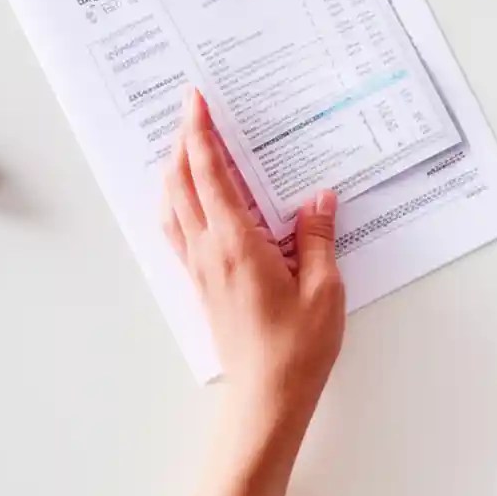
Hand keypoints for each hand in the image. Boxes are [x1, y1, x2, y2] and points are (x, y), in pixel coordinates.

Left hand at [161, 89, 345, 414]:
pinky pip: (179, 229)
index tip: (196, 100)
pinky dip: (179, 199)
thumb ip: (318, 237)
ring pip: (173, 205)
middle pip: (180, 182)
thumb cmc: (297, 347)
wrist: (267, 395)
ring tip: (188, 145)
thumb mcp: (323, 287)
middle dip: (183, 140)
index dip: (201, 133)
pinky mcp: (204, 284)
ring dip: (176, 169)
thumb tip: (318, 199)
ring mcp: (201, 268)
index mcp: (236, 244)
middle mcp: (208, 251)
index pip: (209, 174)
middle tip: (192, 110)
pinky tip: (191, 199)